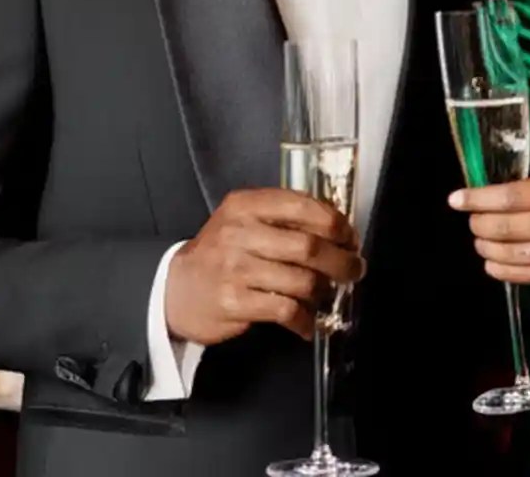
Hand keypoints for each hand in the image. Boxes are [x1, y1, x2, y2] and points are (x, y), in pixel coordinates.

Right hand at [166, 189, 363, 344]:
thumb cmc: (220, 254)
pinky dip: (304, 320)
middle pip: (309, 246)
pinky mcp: (235, 302)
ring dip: (324, 291)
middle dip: (341, 261)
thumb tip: (338, 229)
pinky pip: (286, 310)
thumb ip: (283, 218)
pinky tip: (307, 322)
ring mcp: (236, 269)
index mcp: (246, 206)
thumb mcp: (242, 221)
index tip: (349, 237)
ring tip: (326, 294)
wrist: (176, 290)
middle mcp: (240, 233)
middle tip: (353, 269)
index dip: (335, 223)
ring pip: (302, 281)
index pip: (302, 206)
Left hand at [448, 171, 529, 287]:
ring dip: (487, 248)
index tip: (456, 199)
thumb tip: (491, 197)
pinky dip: (502, 269)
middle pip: (508, 226)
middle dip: (480, 224)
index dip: (479, 198)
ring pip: (514, 254)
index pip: (513, 195)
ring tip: (480, 241)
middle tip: (472, 222)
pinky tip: (492, 263)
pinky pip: (527, 275)